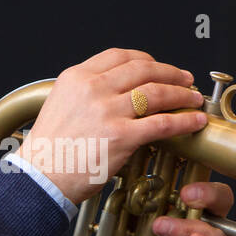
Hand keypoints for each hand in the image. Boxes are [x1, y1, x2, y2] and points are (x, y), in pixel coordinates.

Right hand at [16, 48, 206, 204]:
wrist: (40, 178)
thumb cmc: (49, 150)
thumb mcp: (60, 105)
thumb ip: (87, 93)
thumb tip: (117, 93)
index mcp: (77, 78)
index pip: (119, 56)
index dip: (146, 59)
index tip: (158, 67)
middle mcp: (93, 89)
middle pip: (143, 69)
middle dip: (170, 73)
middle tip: (184, 80)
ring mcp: (108, 111)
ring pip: (157, 93)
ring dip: (181, 95)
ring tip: (193, 99)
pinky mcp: (121, 136)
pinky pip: (162, 123)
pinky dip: (184, 121)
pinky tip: (194, 122)